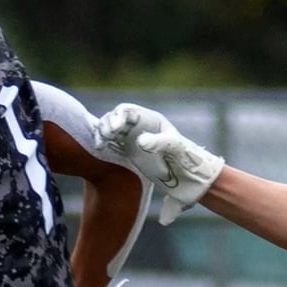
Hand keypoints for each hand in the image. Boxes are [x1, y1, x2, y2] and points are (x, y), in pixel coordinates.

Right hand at [96, 103, 223, 224]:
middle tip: (106, 137)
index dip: (118, 116)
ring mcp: (131, 136)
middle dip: (107, 124)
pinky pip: (110, 140)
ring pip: (110, 128)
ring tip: (101, 143)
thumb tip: (140, 141)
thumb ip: (158, 143)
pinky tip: (100, 147)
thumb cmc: (183, 157)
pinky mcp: (126, 148)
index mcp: (149, 119)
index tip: (114, 129)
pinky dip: (103, 141)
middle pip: (115, 117)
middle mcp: (138, 125)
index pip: (128, 111)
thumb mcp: (173, 147)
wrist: (186, 175)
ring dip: (102, 132)